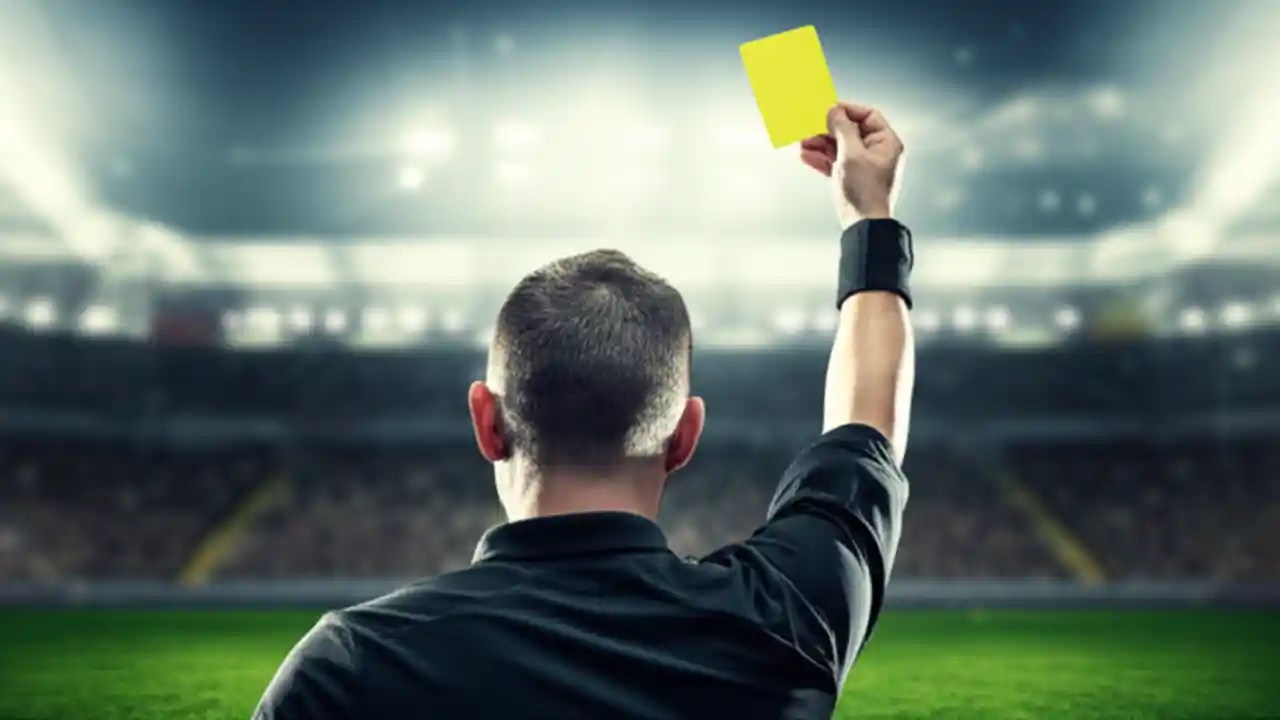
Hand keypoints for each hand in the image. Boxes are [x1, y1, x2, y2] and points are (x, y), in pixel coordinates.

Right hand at [800, 102, 903, 228]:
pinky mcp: (851, 177)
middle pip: (850, 131)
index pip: (868, 116)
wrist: (863, 225)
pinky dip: (821, 158)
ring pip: (839, 146)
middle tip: (809, 125)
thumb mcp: (851, 154)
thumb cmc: (865, 191)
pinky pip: (835, 161)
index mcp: (886, 143)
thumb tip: (834, 111)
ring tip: (803, 143)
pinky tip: (806, 155)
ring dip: (820, 144)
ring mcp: (863, 165)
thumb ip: (842, 129)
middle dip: (827, 129)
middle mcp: (876, 152)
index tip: (828, 108)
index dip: (847, 110)